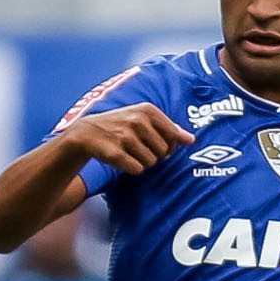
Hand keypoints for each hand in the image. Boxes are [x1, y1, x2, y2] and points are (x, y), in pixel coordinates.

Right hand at [61, 104, 193, 175]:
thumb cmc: (121, 125)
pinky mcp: (116, 154)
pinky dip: (132, 168)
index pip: (174, 136)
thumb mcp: (144, 119)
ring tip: (130, 153)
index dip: (169, 145)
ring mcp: (126, 137)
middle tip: (140, 149)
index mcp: (147, 110)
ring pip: (151, 162)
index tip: (157, 144)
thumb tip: (192, 140)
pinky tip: (123, 160)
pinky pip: (138, 170)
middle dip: (155, 155)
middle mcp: (137, 121)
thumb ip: (170, 128)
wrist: (87, 132)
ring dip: (143, 163)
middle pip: (164, 152)